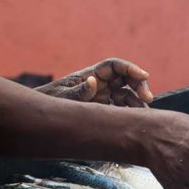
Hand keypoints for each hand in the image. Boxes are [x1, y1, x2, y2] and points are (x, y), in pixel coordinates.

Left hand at [36, 58, 153, 107]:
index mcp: (90, 75)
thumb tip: (92, 82)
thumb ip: (78, 92)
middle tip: (148, 98)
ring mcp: (103, 98)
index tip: (144, 75)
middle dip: (139, 85)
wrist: (41, 118)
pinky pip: (121, 110)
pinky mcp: (104, 111)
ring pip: (127, 96)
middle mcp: (100, 84)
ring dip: (138, 102)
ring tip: (144, 115)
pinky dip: (131, 115)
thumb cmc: (49, 102)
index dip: (130, 68)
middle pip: (126, 79)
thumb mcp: (61, 98)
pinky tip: (136, 122)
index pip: (114, 66)